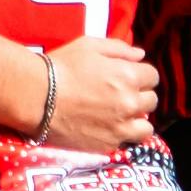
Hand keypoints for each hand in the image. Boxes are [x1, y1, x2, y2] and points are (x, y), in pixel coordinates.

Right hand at [35, 32, 157, 156]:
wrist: (37, 96)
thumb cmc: (62, 66)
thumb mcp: (90, 46)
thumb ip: (119, 48)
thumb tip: (140, 55)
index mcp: (129, 76)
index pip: (152, 76)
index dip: (140, 75)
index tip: (127, 76)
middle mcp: (130, 103)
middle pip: (151, 101)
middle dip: (139, 96)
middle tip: (121, 95)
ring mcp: (120, 127)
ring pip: (146, 127)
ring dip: (137, 119)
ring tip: (121, 116)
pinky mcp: (107, 144)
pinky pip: (126, 142)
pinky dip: (121, 135)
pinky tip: (106, 128)